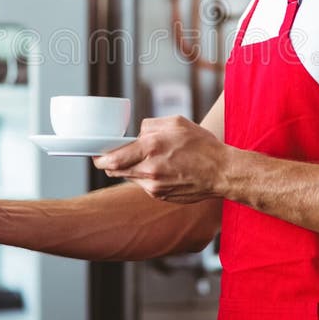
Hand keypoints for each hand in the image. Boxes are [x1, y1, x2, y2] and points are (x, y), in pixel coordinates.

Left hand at [92, 115, 228, 203]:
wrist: (222, 172)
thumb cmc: (202, 145)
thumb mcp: (176, 123)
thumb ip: (150, 125)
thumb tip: (136, 134)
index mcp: (151, 147)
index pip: (112, 158)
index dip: (100, 157)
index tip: (96, 154)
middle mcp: (149, 169)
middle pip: (116, 171)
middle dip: (111, 163)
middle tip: (113, 156)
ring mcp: (155, 187)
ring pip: (130, 178)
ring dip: (131, 169)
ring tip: (149, 159)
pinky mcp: (161, 196)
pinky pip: (144, 185)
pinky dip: (146, 177)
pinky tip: (163, 169)